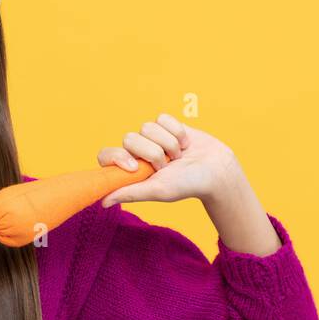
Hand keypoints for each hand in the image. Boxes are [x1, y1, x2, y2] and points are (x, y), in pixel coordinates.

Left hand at [97, 114, 242, 207]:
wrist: (216, 170)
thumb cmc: (187, 185)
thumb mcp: (157, 190)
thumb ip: (129, 192)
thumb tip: (101, 201)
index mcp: (130, 168)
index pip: (107, 155)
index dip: (118, 157)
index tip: (134, 167)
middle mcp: (138, 152)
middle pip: (130, 138)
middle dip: (152, 152)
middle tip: (168, 166)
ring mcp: (152, 137)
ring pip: (148, 127)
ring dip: (168, 143)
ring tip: (179, 156)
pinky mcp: (167, 125)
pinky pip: (163, 118)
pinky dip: (177, 131)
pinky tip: (186, 144)